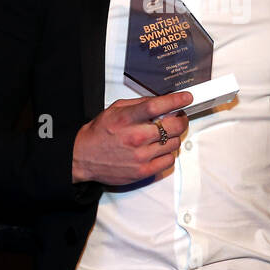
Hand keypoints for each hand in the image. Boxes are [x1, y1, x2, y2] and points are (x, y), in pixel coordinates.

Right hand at [71, 91, 192, 185]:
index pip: (157, 106)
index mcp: (127, 119)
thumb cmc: (99, 134)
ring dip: (173, 137)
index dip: (176, 100)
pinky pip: (169, 161)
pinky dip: (168, 153)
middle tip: (179, 117)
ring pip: (174, 143)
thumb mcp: (115, 110)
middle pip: (173, 126)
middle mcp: (135, 137)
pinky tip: (160, 149)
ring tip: (165, 134)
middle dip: (181, 119)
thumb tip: (161, 101)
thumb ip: (139, 104)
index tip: (186, 98)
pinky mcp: (143, 171)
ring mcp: (140, 156)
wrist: (83, 157)